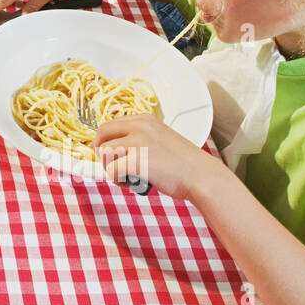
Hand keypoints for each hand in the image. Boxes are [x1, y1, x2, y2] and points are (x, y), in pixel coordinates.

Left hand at [93, 114, 220, 200]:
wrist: (202, 177)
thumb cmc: (183, 165)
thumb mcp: (159, 140)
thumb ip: (139, 139)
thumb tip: (112, 149)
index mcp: (145, 120)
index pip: (110, 125)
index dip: (105, 141)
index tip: (109, 154)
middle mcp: (139, 126)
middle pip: (102, 135)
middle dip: (102, 153)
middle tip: (113, 167)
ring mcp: (137, 142)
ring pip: (105, 154)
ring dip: (112, 168)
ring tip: (129, 177)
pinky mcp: (136, 160)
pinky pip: (111, 171)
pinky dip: (118, 180)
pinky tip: (133, 184)